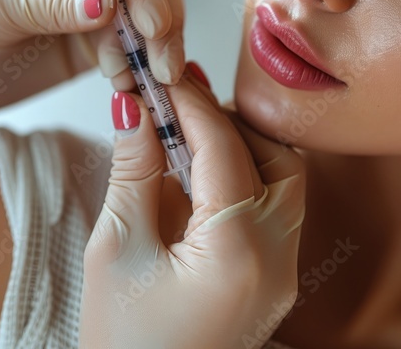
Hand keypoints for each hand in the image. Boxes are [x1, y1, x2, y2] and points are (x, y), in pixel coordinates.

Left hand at [0, 0, 185, 141]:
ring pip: (150, 30)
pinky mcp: (91, 55)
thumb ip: (49, 3)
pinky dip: (142, 78)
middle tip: (163, 72)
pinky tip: (136, 97)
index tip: (152, 31)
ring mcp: (93, 19)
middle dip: (163, 30)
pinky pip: (132, 61)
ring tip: (143, 89)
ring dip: (155, 57)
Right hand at [79, 64, 306, 348]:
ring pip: (284, 184)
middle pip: (277, 158)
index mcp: (239, 250)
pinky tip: (196, 181)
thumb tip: (136, 109)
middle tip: (174, 108)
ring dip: (240, 152)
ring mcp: (282, 275)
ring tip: (182, 142)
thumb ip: (134, 171)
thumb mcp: (115, 250)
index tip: (161, 79)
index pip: (224, 146)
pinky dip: (243, 185)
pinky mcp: (274, 284)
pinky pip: (274, 215)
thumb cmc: (123, 345)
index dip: (189, 104)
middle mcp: (277, 260)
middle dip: (227, 124)